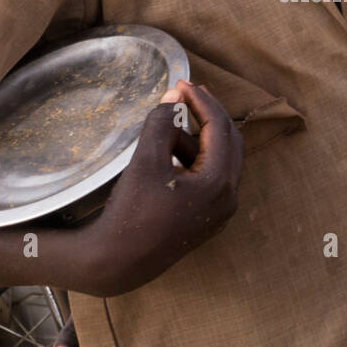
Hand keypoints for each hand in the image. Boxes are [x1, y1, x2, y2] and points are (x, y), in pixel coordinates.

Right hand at [80, 80, 243, 296]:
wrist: (117, 262)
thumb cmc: (131, 212)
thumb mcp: (145, 161)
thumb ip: (161, 123)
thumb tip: (174, 97)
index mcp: (219, 183)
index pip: (220, 128)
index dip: (201, 101)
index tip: (180, 83)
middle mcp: (228, 198)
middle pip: (229, 141)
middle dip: (208, 114)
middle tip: (187, 93)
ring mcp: (219, 211)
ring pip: (219, 160)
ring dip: (197, 137)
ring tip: (168, 122)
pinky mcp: (206, 218)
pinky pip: (210, 178)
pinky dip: (194, 159)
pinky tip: (169, 150)